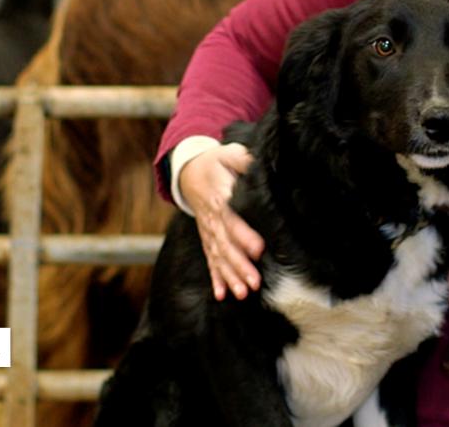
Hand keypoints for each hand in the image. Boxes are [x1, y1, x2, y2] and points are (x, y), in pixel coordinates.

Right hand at [178, 143, 263, 300]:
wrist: (189, 172)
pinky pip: (210, 261)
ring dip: (230, 276)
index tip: (258, 249)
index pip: (231, 218)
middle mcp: (211, 218)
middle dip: (239, 265)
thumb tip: (259, 166)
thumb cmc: (216, 162)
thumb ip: (245, 161)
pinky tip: (222, 294)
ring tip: (243, 292)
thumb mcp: (229, 154)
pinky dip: (216, 278)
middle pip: (225, 244)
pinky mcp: (207, 239)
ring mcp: (207, 231)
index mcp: (218, 196)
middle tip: (254, 282)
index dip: (243, 235)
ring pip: (218, 256)